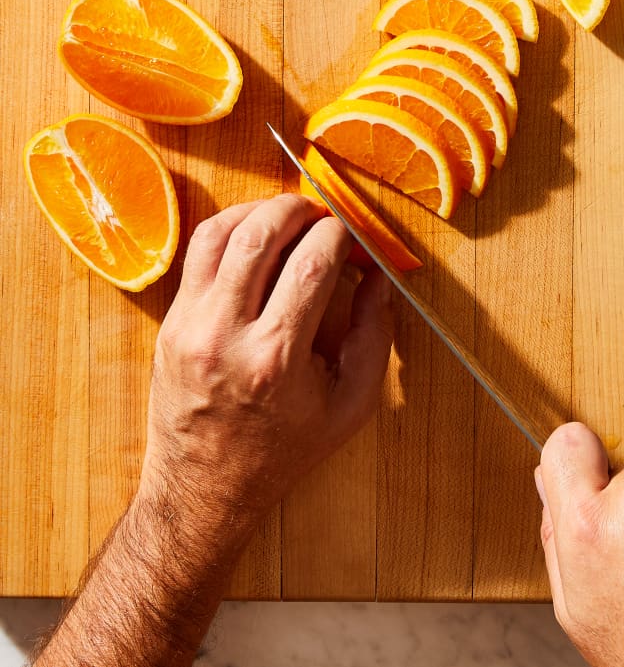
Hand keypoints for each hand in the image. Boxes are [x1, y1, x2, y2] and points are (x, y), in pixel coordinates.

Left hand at [141, 194, 393, 557]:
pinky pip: (196, 255)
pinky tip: (253, 234)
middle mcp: (225, 335)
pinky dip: (228, 229)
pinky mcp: (170, 323)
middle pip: (260, 235)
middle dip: (298, 209)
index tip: (353, 233)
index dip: (340, 233)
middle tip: (321, 212)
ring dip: (259, 210)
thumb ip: (375, 337)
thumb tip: (379, 275)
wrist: (206, 487)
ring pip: (219, 233)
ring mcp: (189, 326)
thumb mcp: (350, 405)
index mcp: (276, 358)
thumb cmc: (284, 449)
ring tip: (287, 215)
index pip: (312, 263)